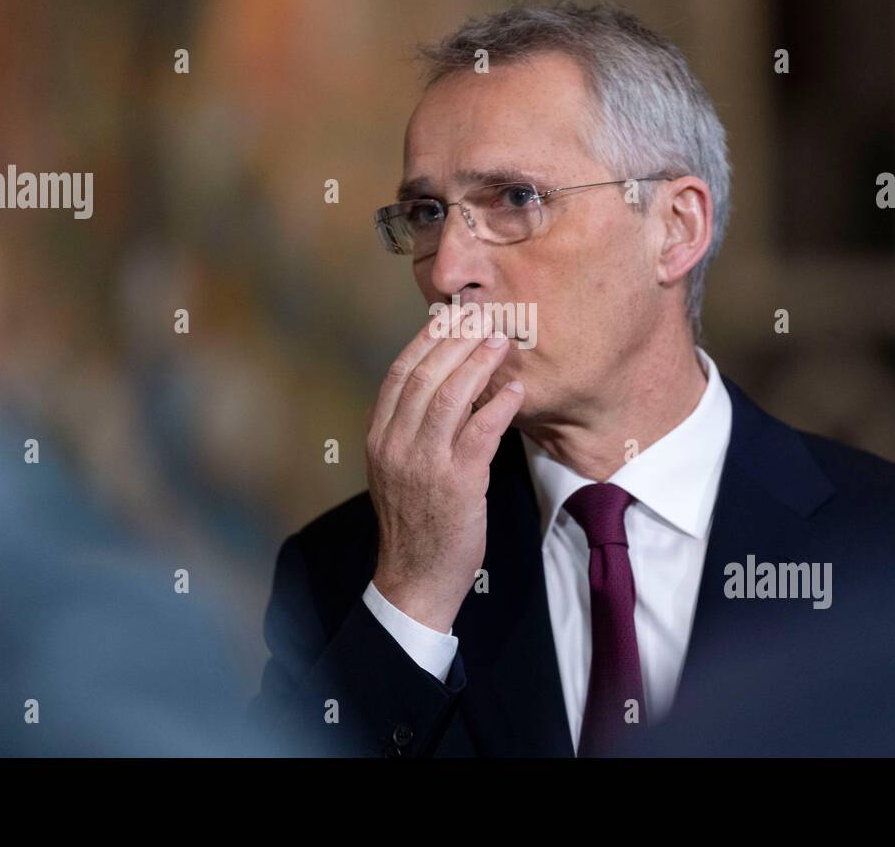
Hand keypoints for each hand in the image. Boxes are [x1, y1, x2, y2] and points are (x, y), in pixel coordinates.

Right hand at [366, 309, 524, 632]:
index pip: (399, 374)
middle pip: (424, 376)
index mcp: (379, 437)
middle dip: (455, 340)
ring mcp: (424, 464)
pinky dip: (499, 406)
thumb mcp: (398, 467)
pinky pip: (479, 433)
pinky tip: (515, 390)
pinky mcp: (456, 484)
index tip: (450, 316)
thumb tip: (443, 383)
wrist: (416, 578)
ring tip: (501, 341)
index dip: (426, 340)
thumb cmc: (415, 521)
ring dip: (478, 363)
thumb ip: (412, 427)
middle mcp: (395, 445)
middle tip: (484, 317)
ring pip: (449, 398)